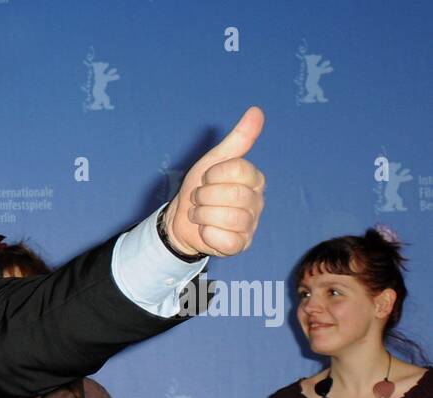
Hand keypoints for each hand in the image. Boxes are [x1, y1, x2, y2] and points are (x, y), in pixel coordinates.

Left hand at [165, 106, 265, 256]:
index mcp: (254, 179)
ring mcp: (250, 225)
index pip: (238, 170)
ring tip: (200, 214)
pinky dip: (208, 235)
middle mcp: (257, 201)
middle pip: (234, 195)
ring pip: (229, 219)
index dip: (214, 175)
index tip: (205, 179)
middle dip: (206, 197)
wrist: (181, 220)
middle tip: (199, 199)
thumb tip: (257, 111)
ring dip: (204, 216)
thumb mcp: (214, 160)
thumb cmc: (201, 188)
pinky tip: (206, 231)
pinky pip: (225, 240)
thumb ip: (238, 139)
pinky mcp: (240, 245)